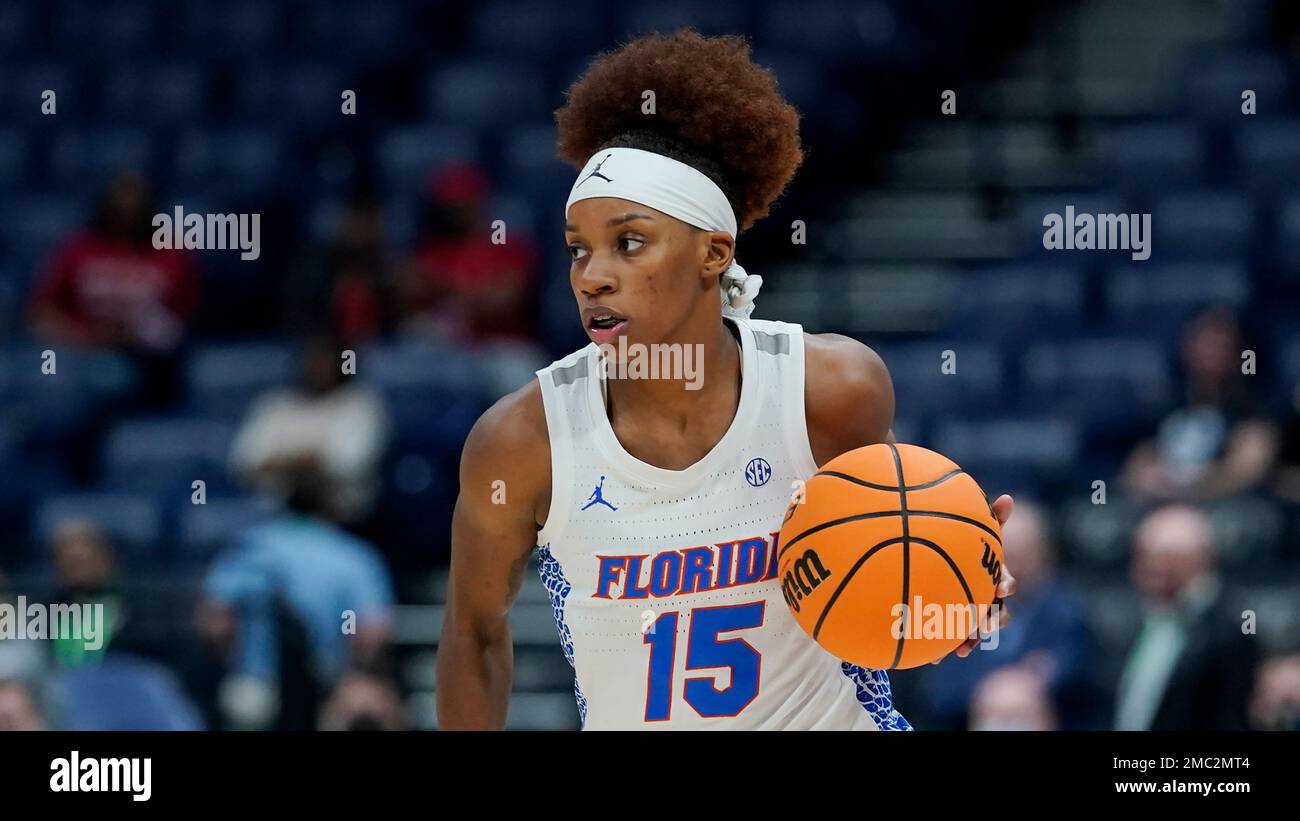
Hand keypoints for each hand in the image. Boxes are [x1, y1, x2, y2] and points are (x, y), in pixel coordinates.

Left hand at [947, 494, 1016, 659]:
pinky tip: (932, 657)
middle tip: (983, 626)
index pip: (1006, 583)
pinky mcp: (953, 624)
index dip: (1006, 585)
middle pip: (996, 613)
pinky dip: (945, 646)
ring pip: (975, 631)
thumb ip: (991, 519)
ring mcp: (971, 612)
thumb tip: (1008, 497)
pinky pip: (951, 637)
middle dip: (991, 621)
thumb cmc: (963, 541)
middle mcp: (987, 597)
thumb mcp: (975, 530)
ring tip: (960, 648)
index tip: (1001, 586)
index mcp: (994, 577)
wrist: (938, 556)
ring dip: (970, 640)